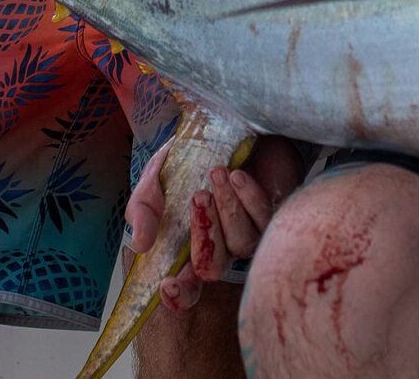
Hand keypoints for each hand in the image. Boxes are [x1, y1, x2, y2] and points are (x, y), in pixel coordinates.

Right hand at [127, 135, 303, 310]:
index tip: (168, 285)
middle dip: (203, 233)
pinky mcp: (277, 215)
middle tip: (197, 195)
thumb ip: (142, 210)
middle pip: (213, 268)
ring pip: (241, 243)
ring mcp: (252, 234)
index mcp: (192, 245)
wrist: (230, 122)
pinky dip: (249, 197)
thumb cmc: (191, 157)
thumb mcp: (156, 178)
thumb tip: (141, 244)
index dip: (179, 296)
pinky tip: (238, 176)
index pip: (187, 288)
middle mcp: (222, 247)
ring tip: (216, 172)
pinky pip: (265, 220)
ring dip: (227, 208)